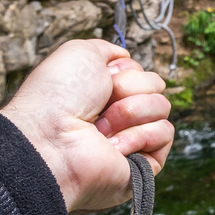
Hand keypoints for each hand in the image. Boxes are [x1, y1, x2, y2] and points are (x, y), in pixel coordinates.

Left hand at [0, 39, 172, 212]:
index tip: (103, 79)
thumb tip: (125, 56)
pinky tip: (112, 146)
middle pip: (156, 85)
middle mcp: (119, 115)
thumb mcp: (79, 53)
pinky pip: (164, 133)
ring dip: (131, 112)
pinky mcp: (144, 164)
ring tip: (101, 130)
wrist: (50, 138)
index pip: (141, 72)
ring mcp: (133, 140)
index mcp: (105, 93)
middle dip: (130, 88)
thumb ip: (106, 50)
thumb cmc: (58, 96)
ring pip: (162, 106)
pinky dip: (138, 135)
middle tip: (100, 105)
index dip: (125, 72)